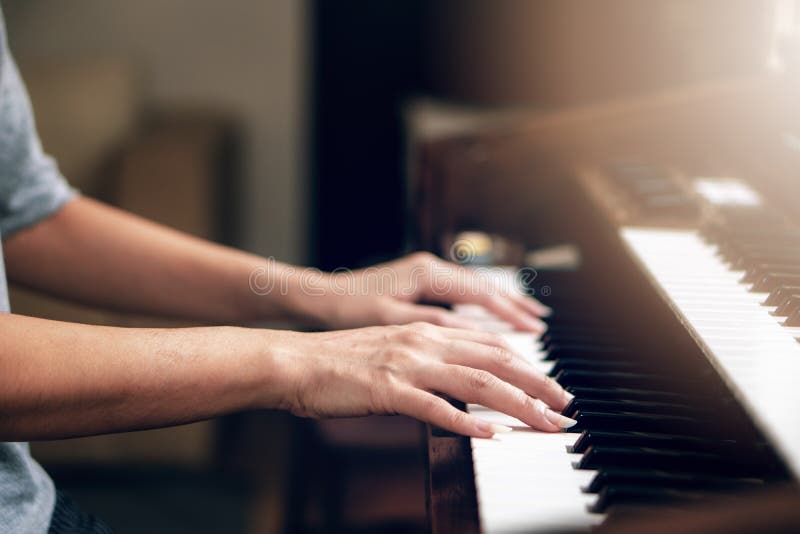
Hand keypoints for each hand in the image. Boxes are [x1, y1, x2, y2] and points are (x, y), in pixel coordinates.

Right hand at [278, 322, 574, 436]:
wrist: (295, 361)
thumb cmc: (339, 362)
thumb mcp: (392, 352)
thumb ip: (428, 364)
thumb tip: (460, 385)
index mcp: (425, 333)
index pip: (488, 345)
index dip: (525, 365)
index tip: (549, 385)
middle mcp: (422, 342)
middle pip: (494, 361)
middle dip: (536, 384)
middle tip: (565, 406)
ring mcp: (406, 364)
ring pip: (476, 381)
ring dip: (516, 403)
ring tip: (545, 422)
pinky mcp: (387, 388)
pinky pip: (433, 407)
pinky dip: (465, 420)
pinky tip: (490, 434)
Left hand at [312, 252, 549, 331]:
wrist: (317, 298)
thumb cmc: (347, 308)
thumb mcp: (391, 320)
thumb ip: (434, 324)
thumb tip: (475, 335)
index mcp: (427, 273)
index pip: (480, 294)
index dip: (510, 313)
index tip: (535, 330)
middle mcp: (431, 268)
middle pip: (484, 288)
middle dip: (515, 307)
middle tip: (542, 324)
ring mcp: (426, 274)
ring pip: (474, 290)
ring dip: (501, 305)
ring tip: (529, 318)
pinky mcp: (419, 284)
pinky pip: (460, 294)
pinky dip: (481, 306)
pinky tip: (492, 317)